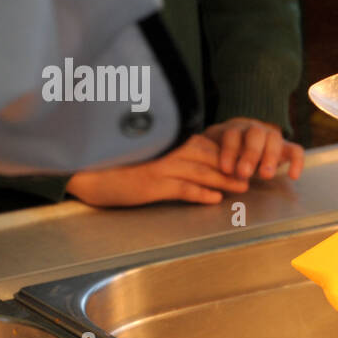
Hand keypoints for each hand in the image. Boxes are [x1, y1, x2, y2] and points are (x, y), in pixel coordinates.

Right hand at [66, 134, 248, 206]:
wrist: (86, 173)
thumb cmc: (114, 162)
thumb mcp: (144, 151)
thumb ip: (167, 149)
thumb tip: (191, 156)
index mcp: (165, 139)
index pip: (202, 143)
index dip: (225, 152)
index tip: (242, 158)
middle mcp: (166, 149)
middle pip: (208, 156)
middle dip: (232, 165)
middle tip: (251, 173)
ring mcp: (160, 166)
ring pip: (201, 172)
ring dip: (224, 180)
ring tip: (242, 187)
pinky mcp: (153, 184)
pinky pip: (183, 189)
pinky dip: (201, 193)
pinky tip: (215, 199)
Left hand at [203, 118, 303, 181]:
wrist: (244, 142)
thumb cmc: (224, 153)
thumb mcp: (211, 151)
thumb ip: (205, 155)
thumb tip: (186, 157)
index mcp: (233, 130)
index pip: (232, 135)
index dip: (229, 152)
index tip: (226, 169)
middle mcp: (253, 130)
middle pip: (254, 135)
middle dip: (249, 154)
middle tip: (244, 173)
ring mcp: (272, 137)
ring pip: (274, 140)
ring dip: (269, 158)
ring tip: (265, 176)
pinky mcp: (286, 147)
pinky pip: (296, 150)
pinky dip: (297, 162)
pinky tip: (293, 176)